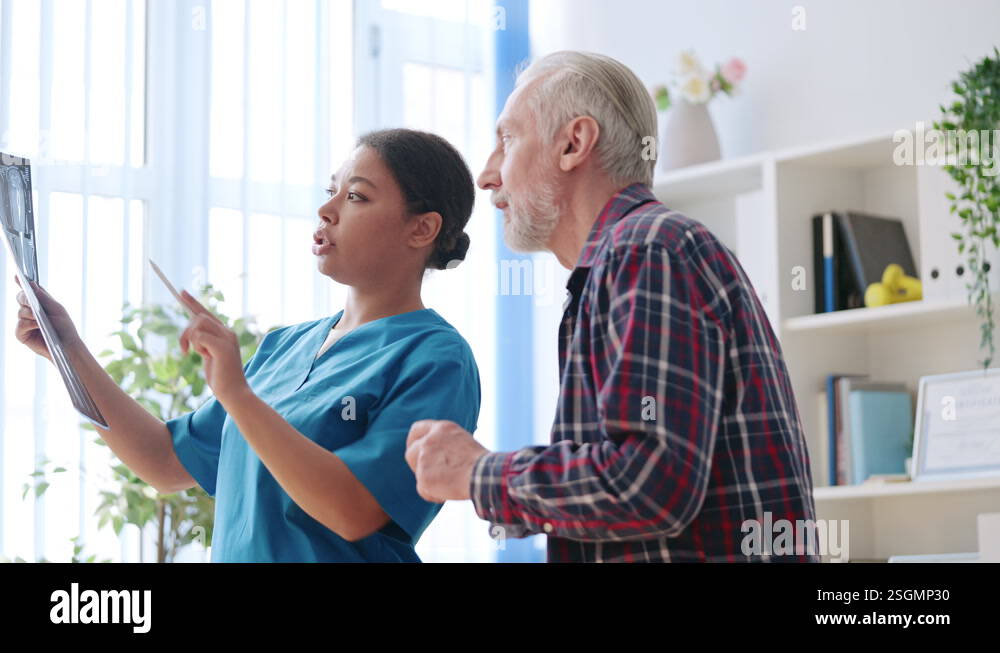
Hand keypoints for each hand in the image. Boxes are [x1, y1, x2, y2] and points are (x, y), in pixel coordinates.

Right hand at [12, 274, 82, 361]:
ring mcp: (25, 322)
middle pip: (21, 298)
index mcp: (40, 303)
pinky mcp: (22, 334)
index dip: (22, 283)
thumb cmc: (64, 327)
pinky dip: (28, 324)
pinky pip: (20, 325)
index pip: (29, 290)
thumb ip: (43, 297)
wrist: (67, 346)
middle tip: (31, 301)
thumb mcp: (56, 309)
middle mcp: (30, 311)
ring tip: (40, 318)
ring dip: (30, 313)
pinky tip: (37, 325)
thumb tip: (31, 284)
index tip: (17, 277)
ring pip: (20, 311)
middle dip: (25, 298)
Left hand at [178, 289, 248, 404]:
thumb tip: (192, 332)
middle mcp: (227, 332)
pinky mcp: (223, 346)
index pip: (206, 313)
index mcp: (225, 333)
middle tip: (184, 351)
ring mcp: (227, 338)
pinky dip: (196, 346)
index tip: (181, 292)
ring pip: (198, 324)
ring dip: (191, 340)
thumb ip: (204, 342)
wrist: (233, 393)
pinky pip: (199, 336)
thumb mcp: (209, 356)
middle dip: (185, 332)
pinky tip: (205, 357)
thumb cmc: (221, 378)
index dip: (193, 302)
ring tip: (198, 355)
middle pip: (199, 317)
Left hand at [404, 419, 489, 501]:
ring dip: (431, 482)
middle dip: (416, 465)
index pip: (417, 429)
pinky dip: (435, 495)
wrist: (485, 475)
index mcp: (441, 429)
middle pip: (410, 453)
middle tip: (430, 475)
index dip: (413, 441)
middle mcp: (429, 440)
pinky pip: (424, 490)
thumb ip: (444, 444)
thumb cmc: (480, 463)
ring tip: (451, 484)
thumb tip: (434, 456)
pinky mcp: (423, 477)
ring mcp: (424, 458)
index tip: (416, 451)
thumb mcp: (461, 442)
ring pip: (418, 474)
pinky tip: (450, 491)